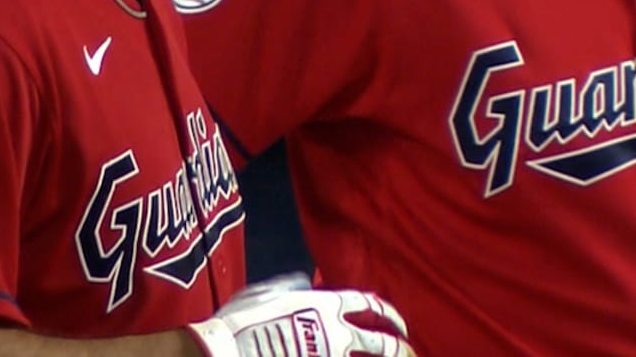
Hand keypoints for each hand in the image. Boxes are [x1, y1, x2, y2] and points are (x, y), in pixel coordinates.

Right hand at [187, 274, 413, 356]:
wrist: (227, 351)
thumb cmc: (242, 318)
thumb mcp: (267, 292)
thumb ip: (294, 287)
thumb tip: (308, 286)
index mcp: (324, 304)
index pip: (368, 304)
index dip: (388, 312)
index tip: (397, 322)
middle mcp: (335, 332)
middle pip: (381, 342)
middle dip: (399, 347)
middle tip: (407, 351)